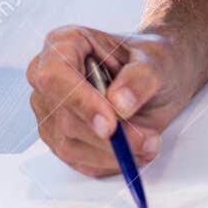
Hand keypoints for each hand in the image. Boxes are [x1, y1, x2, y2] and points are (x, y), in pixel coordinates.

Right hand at [26, 25, 195, 177]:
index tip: (110, 124)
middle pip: (64, 118)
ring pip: (69, 145)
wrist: (158, 78)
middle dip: (108, 138)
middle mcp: (49, 77)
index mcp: (64, 44)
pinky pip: (79, 161)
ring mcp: (51, 110)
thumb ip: (139, 79)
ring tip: (148, 142)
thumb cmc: (151, 60)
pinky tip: (134, 151)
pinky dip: (110, 163)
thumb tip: (119, 102)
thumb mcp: (157, 60)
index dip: (79, 102)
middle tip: (147, 138)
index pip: (55, 76)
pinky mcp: (60, 138)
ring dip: (113, 154)